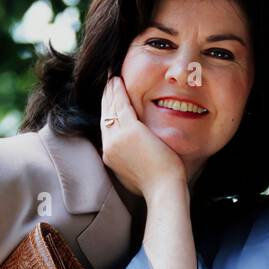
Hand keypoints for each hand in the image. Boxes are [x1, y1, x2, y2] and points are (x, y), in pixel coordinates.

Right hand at [100, 75, 185, 197]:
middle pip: (105, 115)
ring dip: (111, 91)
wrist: (163, 190)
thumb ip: (132, 158)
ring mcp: (117, 138)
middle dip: (106, 98)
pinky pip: (121, 105)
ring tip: (113, 78)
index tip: (110, 100)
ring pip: (110, 108)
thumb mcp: (138, 171)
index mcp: (110, 156)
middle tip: (109, 82)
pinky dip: (118, 91)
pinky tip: (118, 80)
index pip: (106, 127)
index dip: (107, 111)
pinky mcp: (130, 131)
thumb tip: (136, 153)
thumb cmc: (159, 184)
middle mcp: (109, 146)